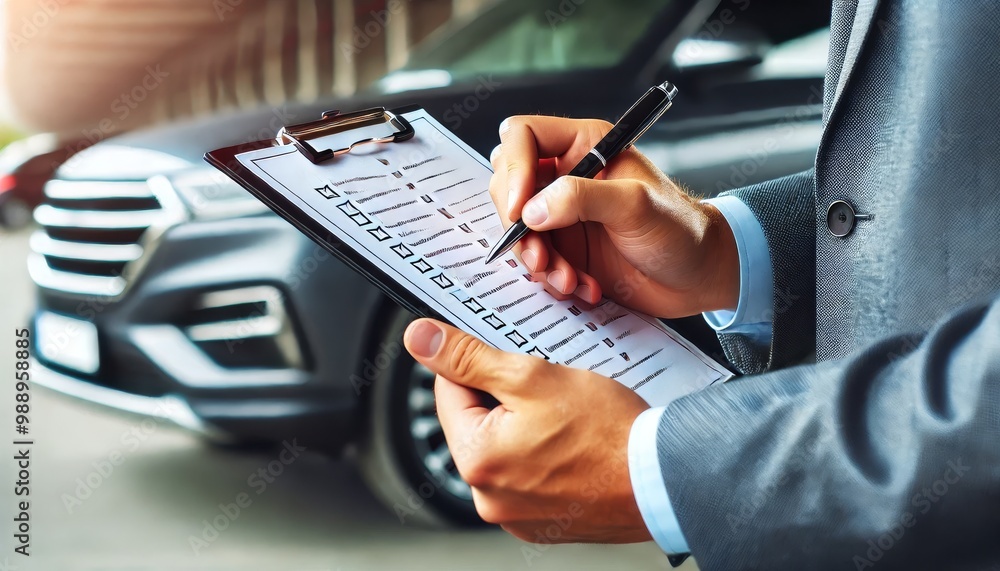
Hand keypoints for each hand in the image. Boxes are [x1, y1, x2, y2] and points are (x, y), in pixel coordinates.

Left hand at [404, 318, 652, 543]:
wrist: (663, 479)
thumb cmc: (608, 432)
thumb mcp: (531, 376)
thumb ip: (469, 357)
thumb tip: (420, 340)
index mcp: (476, 460)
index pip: (449, 392)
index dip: (478, 364)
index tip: (505, 355)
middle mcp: (488, 498)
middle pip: (476, 422)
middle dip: (504, 397)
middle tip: (545, 385)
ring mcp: (516, 515)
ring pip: (504, 447)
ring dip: (525, 424)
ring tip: (565, 414)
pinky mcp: (544, 522)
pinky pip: (529, 475)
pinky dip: (544, 453)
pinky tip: (573, 442)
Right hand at [490, 115, 739, 317]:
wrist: (699, 276)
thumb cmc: (681, 229)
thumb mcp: (635, 206)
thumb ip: (581, 199)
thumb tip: (531, 211)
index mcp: (585, 146)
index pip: (524, 136)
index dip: (514, 168)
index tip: (520, 209)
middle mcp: (567, 176)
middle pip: (508, 183)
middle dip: (517, 224)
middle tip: (539, 254)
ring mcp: (562, 214)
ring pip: (517, 228)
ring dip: (536, 259)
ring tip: (568, 279)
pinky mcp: (565, 248)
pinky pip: (534, 260)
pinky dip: (551, 278)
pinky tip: (583, 286)